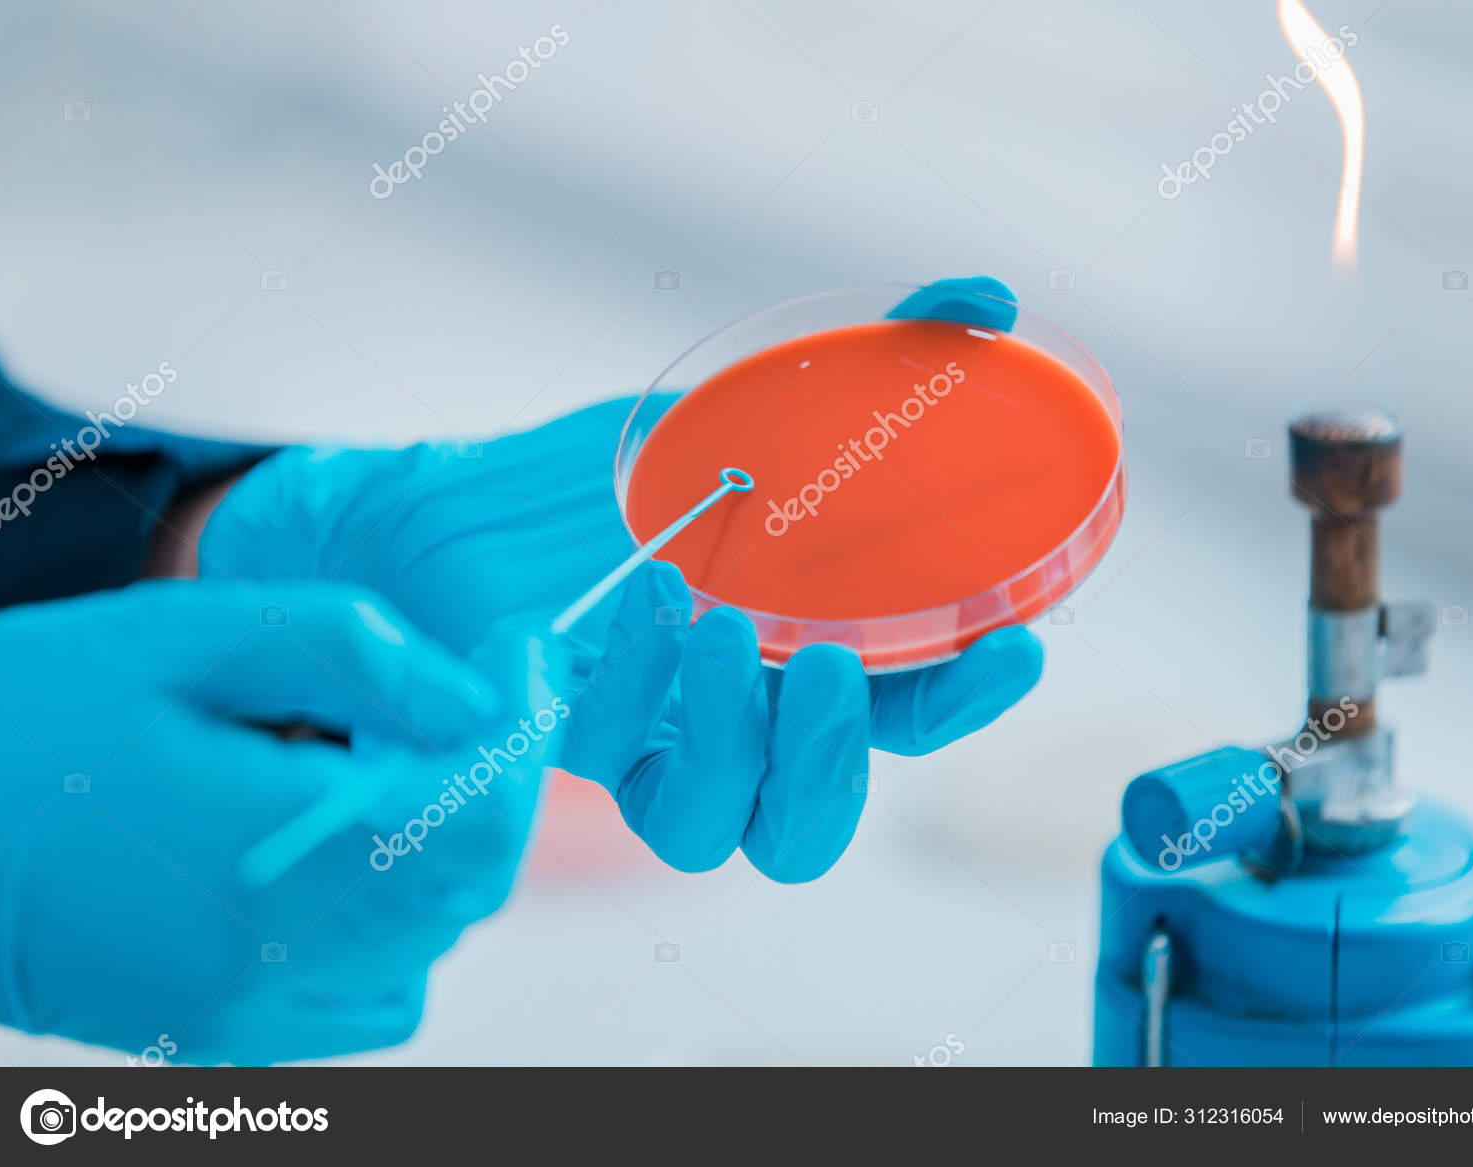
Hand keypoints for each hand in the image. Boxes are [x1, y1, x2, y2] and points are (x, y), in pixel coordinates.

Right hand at [0, 581, 555, 1062]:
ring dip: (435, 847)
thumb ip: (356, 657)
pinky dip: (385, 923)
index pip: (482, 817)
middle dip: (484, 775)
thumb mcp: (191, 640)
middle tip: (447, 691)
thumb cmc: (29, 714)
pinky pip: (367, 992)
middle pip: (469, 880)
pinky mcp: (217, 1036)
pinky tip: (325, 851)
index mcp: (279, 859)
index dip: (524, 728)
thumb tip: (478, 698)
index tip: (519, 655)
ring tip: (358, 764)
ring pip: (429, 939)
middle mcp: (277, 963)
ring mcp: (247, 1016)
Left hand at [198, 277, 1043, 881]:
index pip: (908, 717)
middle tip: (830, 667)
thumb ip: (868, 363)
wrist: (461, 503)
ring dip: (732, 739)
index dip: (968, 701)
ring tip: (711, 619)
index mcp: (801, 661)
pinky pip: (612, 768)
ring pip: (711, 835)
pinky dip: (643, 688)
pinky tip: (644, 592)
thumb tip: (986, 301)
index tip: (1011, 647)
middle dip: (836, 762)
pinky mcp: (563, 744)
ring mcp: (644, 748)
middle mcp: (729, 726)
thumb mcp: (746, 405)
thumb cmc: (622, 469)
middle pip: (809, 828)